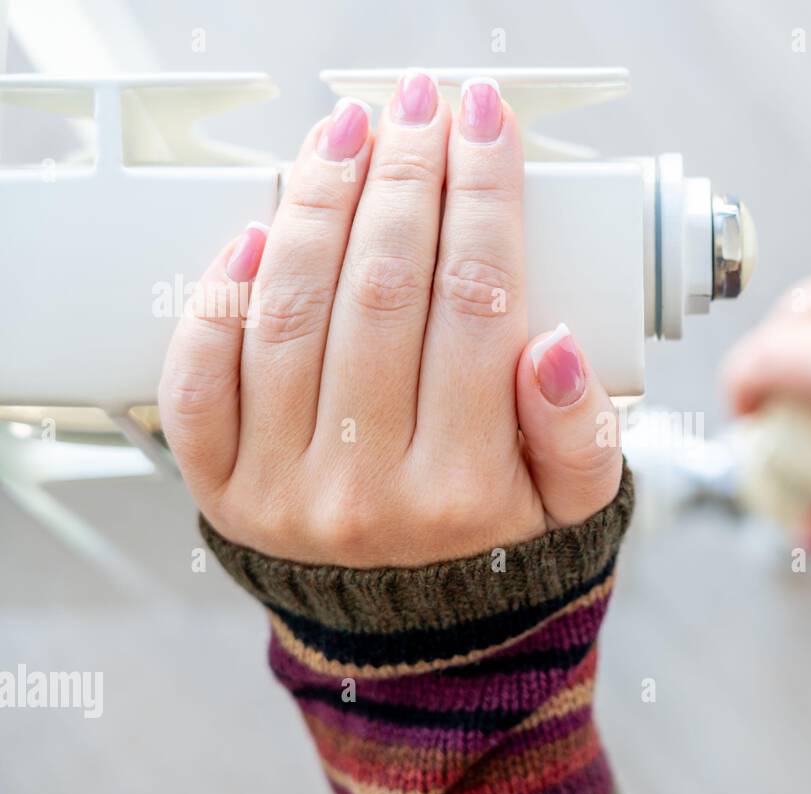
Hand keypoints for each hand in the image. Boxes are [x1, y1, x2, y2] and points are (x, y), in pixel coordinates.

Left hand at [159, 73, 622, 566]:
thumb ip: (581, 432)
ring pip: (293, 316)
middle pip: (383, 292)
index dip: (484, 196)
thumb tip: (552, 345)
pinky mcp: (223, 491)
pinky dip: (220, 299)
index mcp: (470, 491)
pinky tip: (258, 231)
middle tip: (418, 108)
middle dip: (406, 176)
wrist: (420, 641)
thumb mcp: (578, 506)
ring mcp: (284, 493)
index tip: (486, 124)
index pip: (478, 305)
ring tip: (347, 134)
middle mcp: (369, 493)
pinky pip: (200, 381)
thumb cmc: (504, 551)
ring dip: (319, 204)